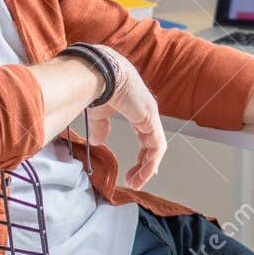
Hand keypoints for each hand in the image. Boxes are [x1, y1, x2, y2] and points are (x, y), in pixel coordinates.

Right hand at [83, 46, 166, 187]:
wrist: (100, 72)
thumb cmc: (97, 86)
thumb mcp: (98, 112)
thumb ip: (101, 126)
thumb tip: (98, 141)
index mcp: (135, 108)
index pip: (144, 134)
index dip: (142, 152)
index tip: (134, 168)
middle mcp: (146, 112)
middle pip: (151, 143)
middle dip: (144, 163)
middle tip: (135, 179)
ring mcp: (150, 116)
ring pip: (155, 147)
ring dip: (147, 167)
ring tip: (136, 182)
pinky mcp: (151, 120)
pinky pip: (156, 146)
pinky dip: (150, 162)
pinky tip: (143, 174)